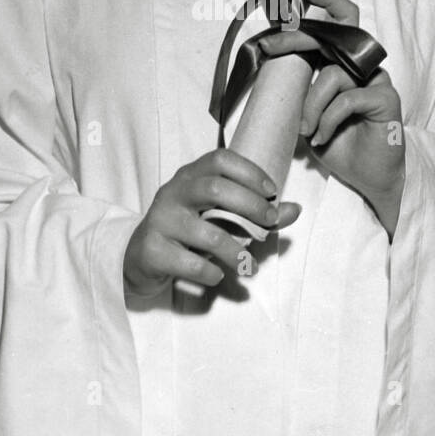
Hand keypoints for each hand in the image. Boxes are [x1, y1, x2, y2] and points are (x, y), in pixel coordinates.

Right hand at [123, 148, 300, 298]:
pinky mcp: (152, 250)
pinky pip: (189, 262)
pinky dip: (211, 271)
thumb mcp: (217, 218)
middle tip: (270, 224)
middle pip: (214, 188)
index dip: (249, 171)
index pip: (220, 160)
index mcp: (190, 177)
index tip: (272, 191)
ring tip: (250, 267)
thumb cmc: (187, 233)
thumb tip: (295, 209)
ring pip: (206, 232)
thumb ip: (256, 214)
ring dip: (236, 251)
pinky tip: (218, 275)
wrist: (139, 258)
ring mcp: (160, 220)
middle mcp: (173, 192)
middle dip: (250, 206)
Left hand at [259, 0, 405, 237]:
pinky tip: (322, 136)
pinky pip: (349, 98)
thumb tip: (273, 60)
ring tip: (305, 130)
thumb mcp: (308, 113)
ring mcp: (376, 80)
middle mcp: (361, 65)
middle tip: (272, 45)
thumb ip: (300, 87)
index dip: (324, 2)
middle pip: (338, 32)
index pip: (337, 23)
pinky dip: (329, 118)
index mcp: (342, 63)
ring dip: (311, 105)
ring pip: (333, 74)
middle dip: (299, 35)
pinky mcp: (387, 98)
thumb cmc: (338, 143)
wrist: (368, 177)